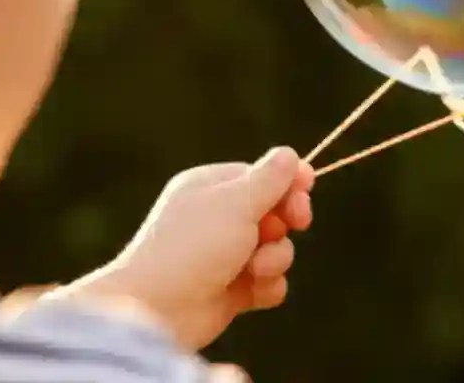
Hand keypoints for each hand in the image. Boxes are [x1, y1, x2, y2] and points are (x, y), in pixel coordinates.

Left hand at [55, 147, 314, 349]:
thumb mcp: (237, 202)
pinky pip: (269, 282)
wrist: (157, 309)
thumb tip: (289, 154)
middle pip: (274, 211)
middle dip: (285, 220)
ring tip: (256, 269)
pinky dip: (268, 286)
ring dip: (276, 258)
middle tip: (296, 223)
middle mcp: (218, 219)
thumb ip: (269, 178)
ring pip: (276, 249)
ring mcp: (226, 256)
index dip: (287, 182)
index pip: (261, 176)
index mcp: (210, 188)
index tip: (307, 188)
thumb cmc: (194, 246)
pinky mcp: (232, 290)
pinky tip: (254, 291)